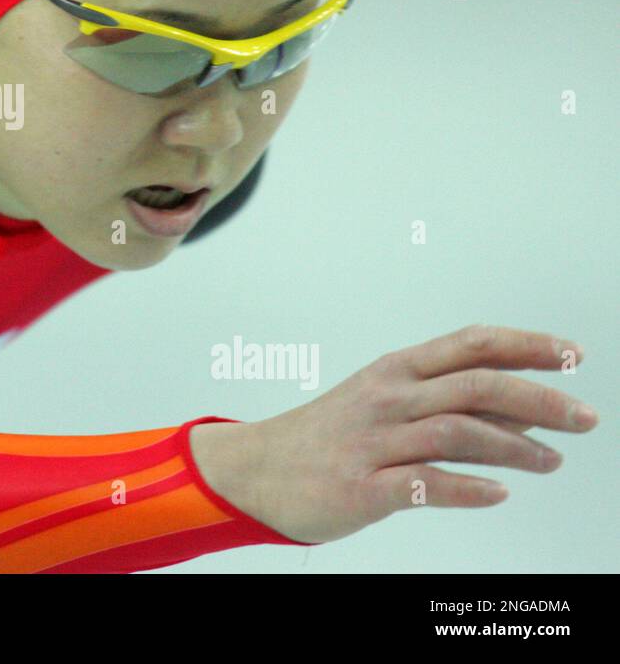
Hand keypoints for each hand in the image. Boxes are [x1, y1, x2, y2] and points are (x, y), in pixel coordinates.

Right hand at [189, 325, 598, 543]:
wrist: (256, 470)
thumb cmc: (327, 436)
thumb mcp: (384, 402)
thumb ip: (448, 403)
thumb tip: (525, 410)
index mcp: (395, 371)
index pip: (471, 345)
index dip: (527, 345)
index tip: (573, 355)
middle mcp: (388, 398)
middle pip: (475, 385)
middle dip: (540, 399)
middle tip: (584, 418)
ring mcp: (374, 442)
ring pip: (456, 431)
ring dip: (515, 447)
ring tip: (550, 461)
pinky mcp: (361, 487)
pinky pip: (423, 484)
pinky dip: (467, 488)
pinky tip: (497, 494)